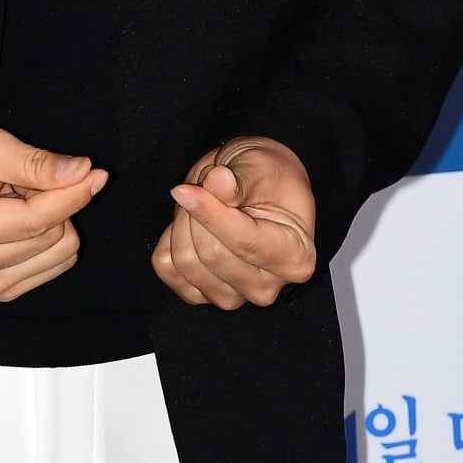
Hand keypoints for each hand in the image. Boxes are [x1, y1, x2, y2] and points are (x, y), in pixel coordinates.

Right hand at [0, 121, 107, 301]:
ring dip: (51, 220)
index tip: (96, 173)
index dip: (72, 194)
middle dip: (51, 200)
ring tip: (17, 199)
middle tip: (23, 181)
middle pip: (51, 237)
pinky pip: (54, 267)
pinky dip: (49, 238)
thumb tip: (83, 172)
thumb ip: (35, 161)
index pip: (36, 220)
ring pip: (59, 254)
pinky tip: (21, 220)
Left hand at [151, 136, 315, 309]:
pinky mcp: (202, 294)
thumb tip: (215, 181)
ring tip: (201, 201)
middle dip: (195, 211)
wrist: (256, 186)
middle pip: (210, 254)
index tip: (186, 189)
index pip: (244, 242)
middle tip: (206, 186)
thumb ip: (237, 181)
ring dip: (181, 223)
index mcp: (294, 257)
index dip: (210, 213)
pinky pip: (168, 268)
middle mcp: (267, 286)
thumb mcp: (258, 166)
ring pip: (185, 263)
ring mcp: (234, 296)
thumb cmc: (265, 176)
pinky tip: (189, 225)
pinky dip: (169, 240)